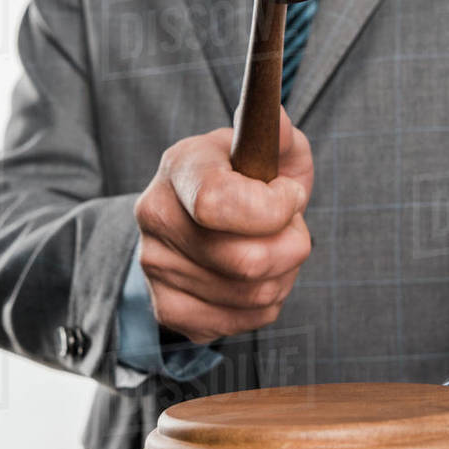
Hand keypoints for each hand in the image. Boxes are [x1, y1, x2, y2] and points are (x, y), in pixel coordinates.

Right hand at [133, 107, 313, 344]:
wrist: (206, 217)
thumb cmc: (248, 175)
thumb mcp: (266, 143)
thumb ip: (279, 131)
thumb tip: (279, 126)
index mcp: (179, 166)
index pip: (217, 202)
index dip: (272, 208)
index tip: (291, 196)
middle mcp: (156, 216)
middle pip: (246, 261)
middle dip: (293, 245)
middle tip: (291, 227)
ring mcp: (156, 267)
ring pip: (253, 295)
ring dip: (284, 274)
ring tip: (273, 248)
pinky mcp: (170, 309)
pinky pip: (243, 322)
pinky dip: (265, 304)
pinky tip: (254, 276)